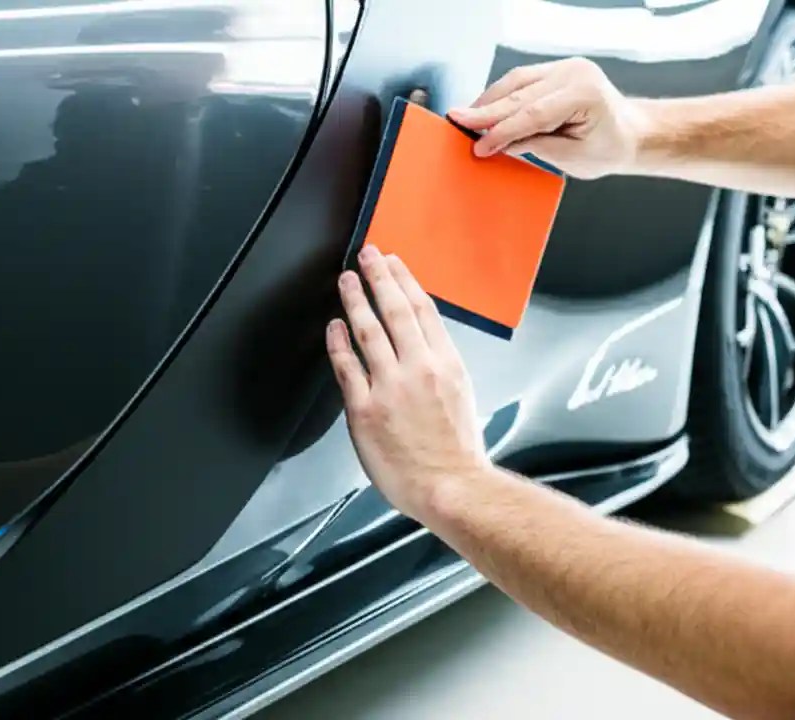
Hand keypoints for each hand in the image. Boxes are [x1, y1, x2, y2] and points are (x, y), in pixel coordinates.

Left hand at [326, 245, 491, 520]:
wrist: (450, 487)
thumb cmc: (457, 452)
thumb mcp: (461, 394)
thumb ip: (438, 365)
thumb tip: (421, 344)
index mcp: (446, 364)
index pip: (423, 310)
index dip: (404, 281)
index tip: (393, 263)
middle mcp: (418, 369)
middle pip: (395, 311)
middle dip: (378, 277)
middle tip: (366, 255)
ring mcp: (390, 388)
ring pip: (368, 332)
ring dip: (355, 301)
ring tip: (346, 280)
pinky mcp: (365, 410)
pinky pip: (346, 367)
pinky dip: (338, 342)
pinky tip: (333, 326)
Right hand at [447, 57, 649, 178]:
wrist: (630, 133)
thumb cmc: (608, 148)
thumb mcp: (571, 157)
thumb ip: (534, 145)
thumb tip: (499, 142)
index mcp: (584, 93)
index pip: (532, 113)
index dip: (501, 131)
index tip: (478, 146)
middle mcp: (574, 73)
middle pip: (519, 94)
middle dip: (485, 112)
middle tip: (456, 121)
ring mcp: (565, 67)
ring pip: (515, 82)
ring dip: (488, 101)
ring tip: (465, 118)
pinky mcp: (555, 70)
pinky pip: (520, 81)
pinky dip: (500, 96)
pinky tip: (483, 109)